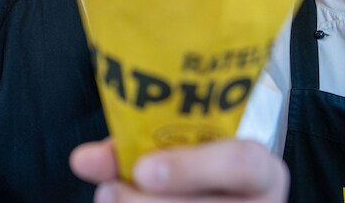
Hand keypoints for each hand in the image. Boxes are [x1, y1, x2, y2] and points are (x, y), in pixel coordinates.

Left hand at [70, 138, 287, 201]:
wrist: (199, 190)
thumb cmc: (188, 169)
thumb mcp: (173, 149)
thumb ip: (133, 148)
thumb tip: (85, 159)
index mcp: (259, 170)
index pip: (242, 164)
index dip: (190, 168)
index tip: (142, 170)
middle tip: (110, 192)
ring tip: (109, 200)